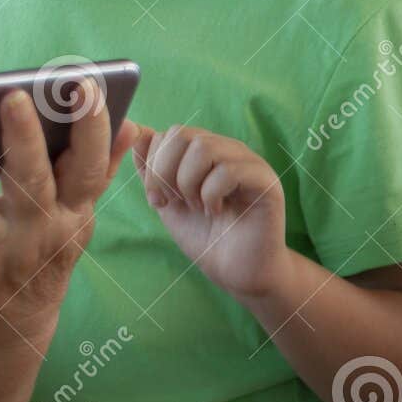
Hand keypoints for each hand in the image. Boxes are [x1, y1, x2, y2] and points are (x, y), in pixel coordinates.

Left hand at [0, 81, 138, 337]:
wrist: (13, 320)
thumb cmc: (45, 244)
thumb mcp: (78, 213)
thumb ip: (99, 168)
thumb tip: (132, 125)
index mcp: (72, 211)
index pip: (89, 168)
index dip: (92, 129)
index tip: (84, 85)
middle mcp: (37, 230)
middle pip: (31, 182)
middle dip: (23, 140)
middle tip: (10, 96)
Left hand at [130, 124, 287, 299]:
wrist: (235, 271)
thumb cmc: (202, 234)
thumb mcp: (165, 199)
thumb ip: (150, 168)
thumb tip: (135, 130)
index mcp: (204, 151)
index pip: (168, 134)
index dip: (152, 165)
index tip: (157, 199)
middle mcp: (227, 149)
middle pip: (181, 134)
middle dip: (164, 172)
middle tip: (173, 202)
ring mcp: (248, 163)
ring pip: (203, 148)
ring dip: (188, 183)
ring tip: (196, 206)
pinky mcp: (266, 182)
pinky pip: (229, 171)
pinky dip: (210, 194)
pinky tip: (215, 211)